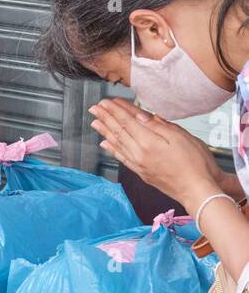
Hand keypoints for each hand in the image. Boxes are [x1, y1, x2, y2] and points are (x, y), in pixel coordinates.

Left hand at [89, 98, 222, 209]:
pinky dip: (112, 149)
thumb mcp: (181, 137)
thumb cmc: (196, 163)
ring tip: (95, 122)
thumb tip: (140, 115)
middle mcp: (140, 154)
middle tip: (95, 108)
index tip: (106, 101)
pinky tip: (105, 144)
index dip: (116, 110)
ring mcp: (139, 165)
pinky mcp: (142, 173)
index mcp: (149, 142)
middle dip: (106, 118)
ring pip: (117, 144)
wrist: (198, 190)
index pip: (128, 121)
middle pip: (119, 131)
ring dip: (105, 131)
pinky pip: (122, 158)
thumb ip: (158, 125)